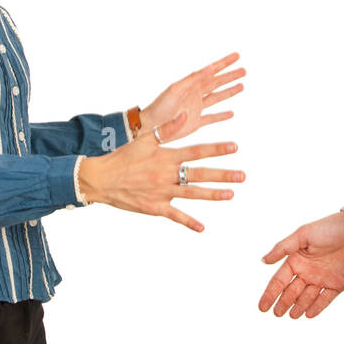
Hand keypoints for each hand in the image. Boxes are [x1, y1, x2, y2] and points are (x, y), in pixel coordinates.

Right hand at [78, 111, 244, 231]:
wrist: (101, 179)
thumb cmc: (123, 157)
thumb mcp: (144, 140)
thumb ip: (166, 128)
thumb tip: (184, 115)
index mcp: (166, 156)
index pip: (196, 151)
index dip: (216, 149)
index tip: (235, 147)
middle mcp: (167, 174)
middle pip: (200, 174)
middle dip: (223, 174)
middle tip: (242, 175)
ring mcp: (162, 192)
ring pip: (192, 194)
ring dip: (213, 195)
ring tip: (231, 194)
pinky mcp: (155, 207)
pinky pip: (175, 216)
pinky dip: (189, 222)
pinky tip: (202, 228)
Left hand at [142, 52, 244, 141]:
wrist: (151, 126)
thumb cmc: (160, 106)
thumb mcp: (177, 89)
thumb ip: (193, 78)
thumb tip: (210, 68)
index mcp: (192, 84)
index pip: (212, 71)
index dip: (224, 63)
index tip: (237, 56)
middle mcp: (196, 94)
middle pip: (217, 83)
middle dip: (230, 76)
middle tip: (244, 70)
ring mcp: (196, 108)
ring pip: (217, 98)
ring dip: (229, 92)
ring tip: (241, 86)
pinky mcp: (196, 122)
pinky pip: (212, 117)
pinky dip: (222, 116)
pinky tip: (231, 113)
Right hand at [259, 211, 343, 318]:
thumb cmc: (329, 228)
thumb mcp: (302, 235)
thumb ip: (283, 248)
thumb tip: (263, 260)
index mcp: (296, 260)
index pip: (279, 280)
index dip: (270, 294)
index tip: (262, 307)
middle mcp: (307, 271)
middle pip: (291, 292)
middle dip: (283, 303)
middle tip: (277, 314)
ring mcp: (322, 279)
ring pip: (307, 297)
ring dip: (299, 306)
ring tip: (292, 315)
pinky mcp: (337, 285)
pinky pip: (325, 299)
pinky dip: (317, 307)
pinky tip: (308, 314)